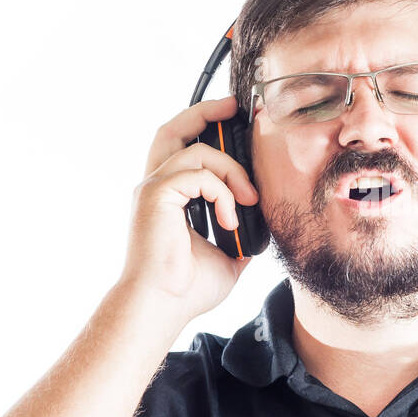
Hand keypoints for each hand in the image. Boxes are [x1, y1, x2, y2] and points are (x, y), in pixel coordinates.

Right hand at [117, 95, 259, 320]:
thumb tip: (265, 225)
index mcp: (168, 197)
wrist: (162, 307)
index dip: (205, 129)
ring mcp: (152, 188)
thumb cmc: (186, 289)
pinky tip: (231, 219)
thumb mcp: (228, 256)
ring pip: (196, 151)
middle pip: (173, 129)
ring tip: (249, 199)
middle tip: (235, 109)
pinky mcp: (155, 196)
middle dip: (205, 112)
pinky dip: (223, 193)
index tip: (235, 122)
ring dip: (231, 170)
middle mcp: (155, 186)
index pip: (182, 148)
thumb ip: (241, 234)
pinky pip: (198, 175)